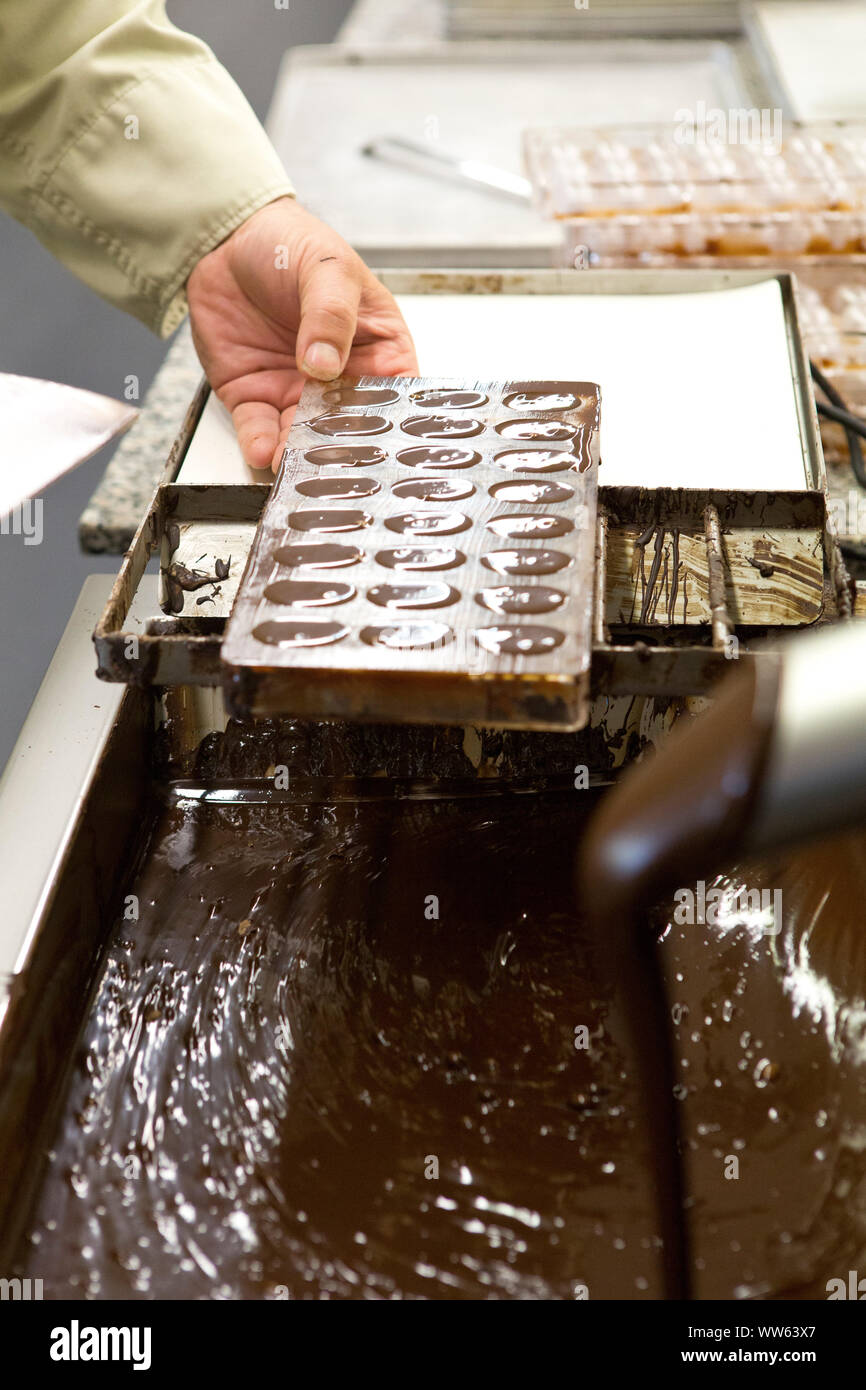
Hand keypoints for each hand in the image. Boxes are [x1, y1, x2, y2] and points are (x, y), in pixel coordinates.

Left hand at [187, 197, 418, 470]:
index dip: (390, 420)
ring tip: (291, 464)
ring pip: (302, 436)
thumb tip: (325, 363)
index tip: (380, 438)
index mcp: (378, 349)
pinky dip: (259, 444)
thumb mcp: (326, 268)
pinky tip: (261, 451)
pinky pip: (259, 429)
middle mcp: (340, 380)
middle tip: (331, 464)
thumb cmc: (293, 244)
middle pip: (347, 426)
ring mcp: (297, 391)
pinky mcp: (255, 396)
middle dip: (339, 448)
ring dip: (296, 454)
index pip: (393, 394)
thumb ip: (330, 315)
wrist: (226, 238)